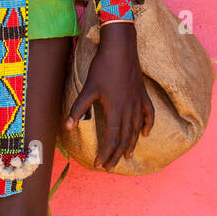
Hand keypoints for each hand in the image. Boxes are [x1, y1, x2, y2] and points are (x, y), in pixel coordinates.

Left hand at [64, 31, 154, 170]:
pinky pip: (149, 114)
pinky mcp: (143, 95)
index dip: (106, 152)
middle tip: (110, 166)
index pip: (112, 138)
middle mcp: (129, 109)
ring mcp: (138, 102)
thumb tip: (67, 126)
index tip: (100, 163)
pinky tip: (145, 134)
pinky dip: (147, 125)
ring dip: (131, 144)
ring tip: (126, 156)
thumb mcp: (88, 88)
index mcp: (115, 109)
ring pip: (136, 129)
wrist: (121, 49)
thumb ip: (78, 108)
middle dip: (116, 154)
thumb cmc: (103, 67)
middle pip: (125, 138)